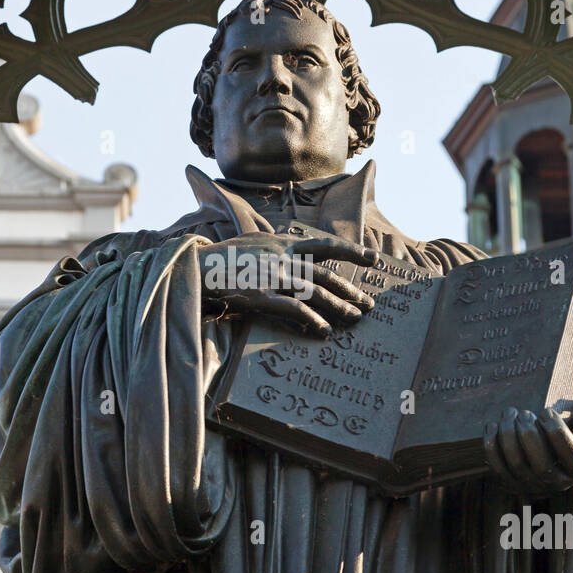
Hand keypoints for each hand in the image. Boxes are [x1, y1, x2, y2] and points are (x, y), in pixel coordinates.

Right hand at [198, 232, 376, 334]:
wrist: (199, 268)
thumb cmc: (225, 257)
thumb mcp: (254, 241)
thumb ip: (277, 245)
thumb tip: (292, 245)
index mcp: (283, 244)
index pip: (325, 246)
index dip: (352, 252)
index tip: (374, 259)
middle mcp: (283, 258)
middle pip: (326, 275)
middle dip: (350, 290)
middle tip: (369, 304)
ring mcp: (274, 277)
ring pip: (316, 293)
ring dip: (339, 307)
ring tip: (355, 319)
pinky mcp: (262, 296)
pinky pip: (295, 311)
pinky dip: (313, 321)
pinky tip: (324, 332)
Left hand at [481, 405, 572, 495]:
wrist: (556, 453)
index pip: (568, 452)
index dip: (555, 428)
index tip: (547, 411)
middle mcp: (557, 483)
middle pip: (540, 463)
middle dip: (528, 432)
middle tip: (525, 413)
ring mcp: (532, 485)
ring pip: (516, 463)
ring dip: (508, 434)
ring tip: (510, 413)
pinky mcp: (510, 482)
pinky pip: (497, 465)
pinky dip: (491, 444)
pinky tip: (493, 425)